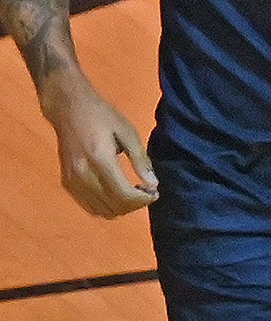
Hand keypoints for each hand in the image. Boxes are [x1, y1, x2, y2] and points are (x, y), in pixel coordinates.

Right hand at [42, 77, 156, 217]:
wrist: (69, 110)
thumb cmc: (102, 116)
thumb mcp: (128, 132)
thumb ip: (140, 159)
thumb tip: (153, 184)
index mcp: (100, 160)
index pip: (123, 194)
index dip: (142, 200)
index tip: (155, 193)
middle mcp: (82, 175)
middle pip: (113, 206)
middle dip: (135, 205)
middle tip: (147, 192)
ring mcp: (72, 181)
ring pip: (100, 211)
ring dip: (121, 208)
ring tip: (134, 192)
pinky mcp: (66, 183)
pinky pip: (88, 206)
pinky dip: (106, 207)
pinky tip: (117, 194)